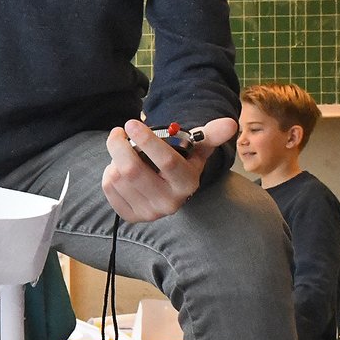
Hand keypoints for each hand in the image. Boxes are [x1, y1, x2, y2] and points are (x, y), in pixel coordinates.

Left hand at [100, 116, 238, 221]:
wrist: (171, 187)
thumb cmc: (183, 159)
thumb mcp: (198, 147)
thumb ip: (211, 134)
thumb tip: (231, 124)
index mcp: (187, 183)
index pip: (166, 162)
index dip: (147, 141)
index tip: (131, 123)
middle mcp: (170, 202)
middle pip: (133, 170)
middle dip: (119, 146)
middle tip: (118, 132)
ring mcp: (149, 212)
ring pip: (118, 177)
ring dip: (115, 158)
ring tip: (124, 152)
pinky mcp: (131, 215)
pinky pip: (109, 188)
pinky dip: (109, 172)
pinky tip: (120, 169)